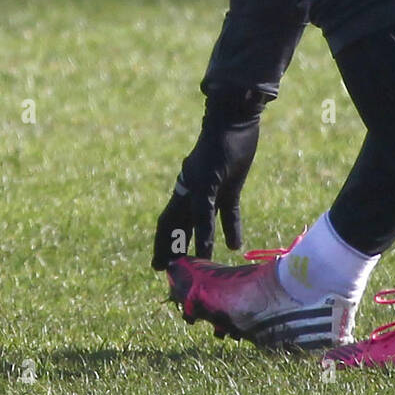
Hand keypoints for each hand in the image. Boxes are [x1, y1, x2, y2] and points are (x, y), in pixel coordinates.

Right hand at [151, 110, 260, 268]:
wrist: (235, 121)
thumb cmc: (218, 149)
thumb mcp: (209, 184)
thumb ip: (204, 216)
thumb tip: (203, 251)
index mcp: (183, 191)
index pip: (168, 225)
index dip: (162, 245)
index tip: (159, 267)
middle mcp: (194, 193)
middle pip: (183, 227)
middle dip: (180, 248)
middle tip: (178, 273)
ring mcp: (212, 190)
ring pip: (204, 223)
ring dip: (204, 243)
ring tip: (206, 265)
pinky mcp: (231, 186)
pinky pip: (228, 213)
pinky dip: (231, 228)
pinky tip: (236, 246)